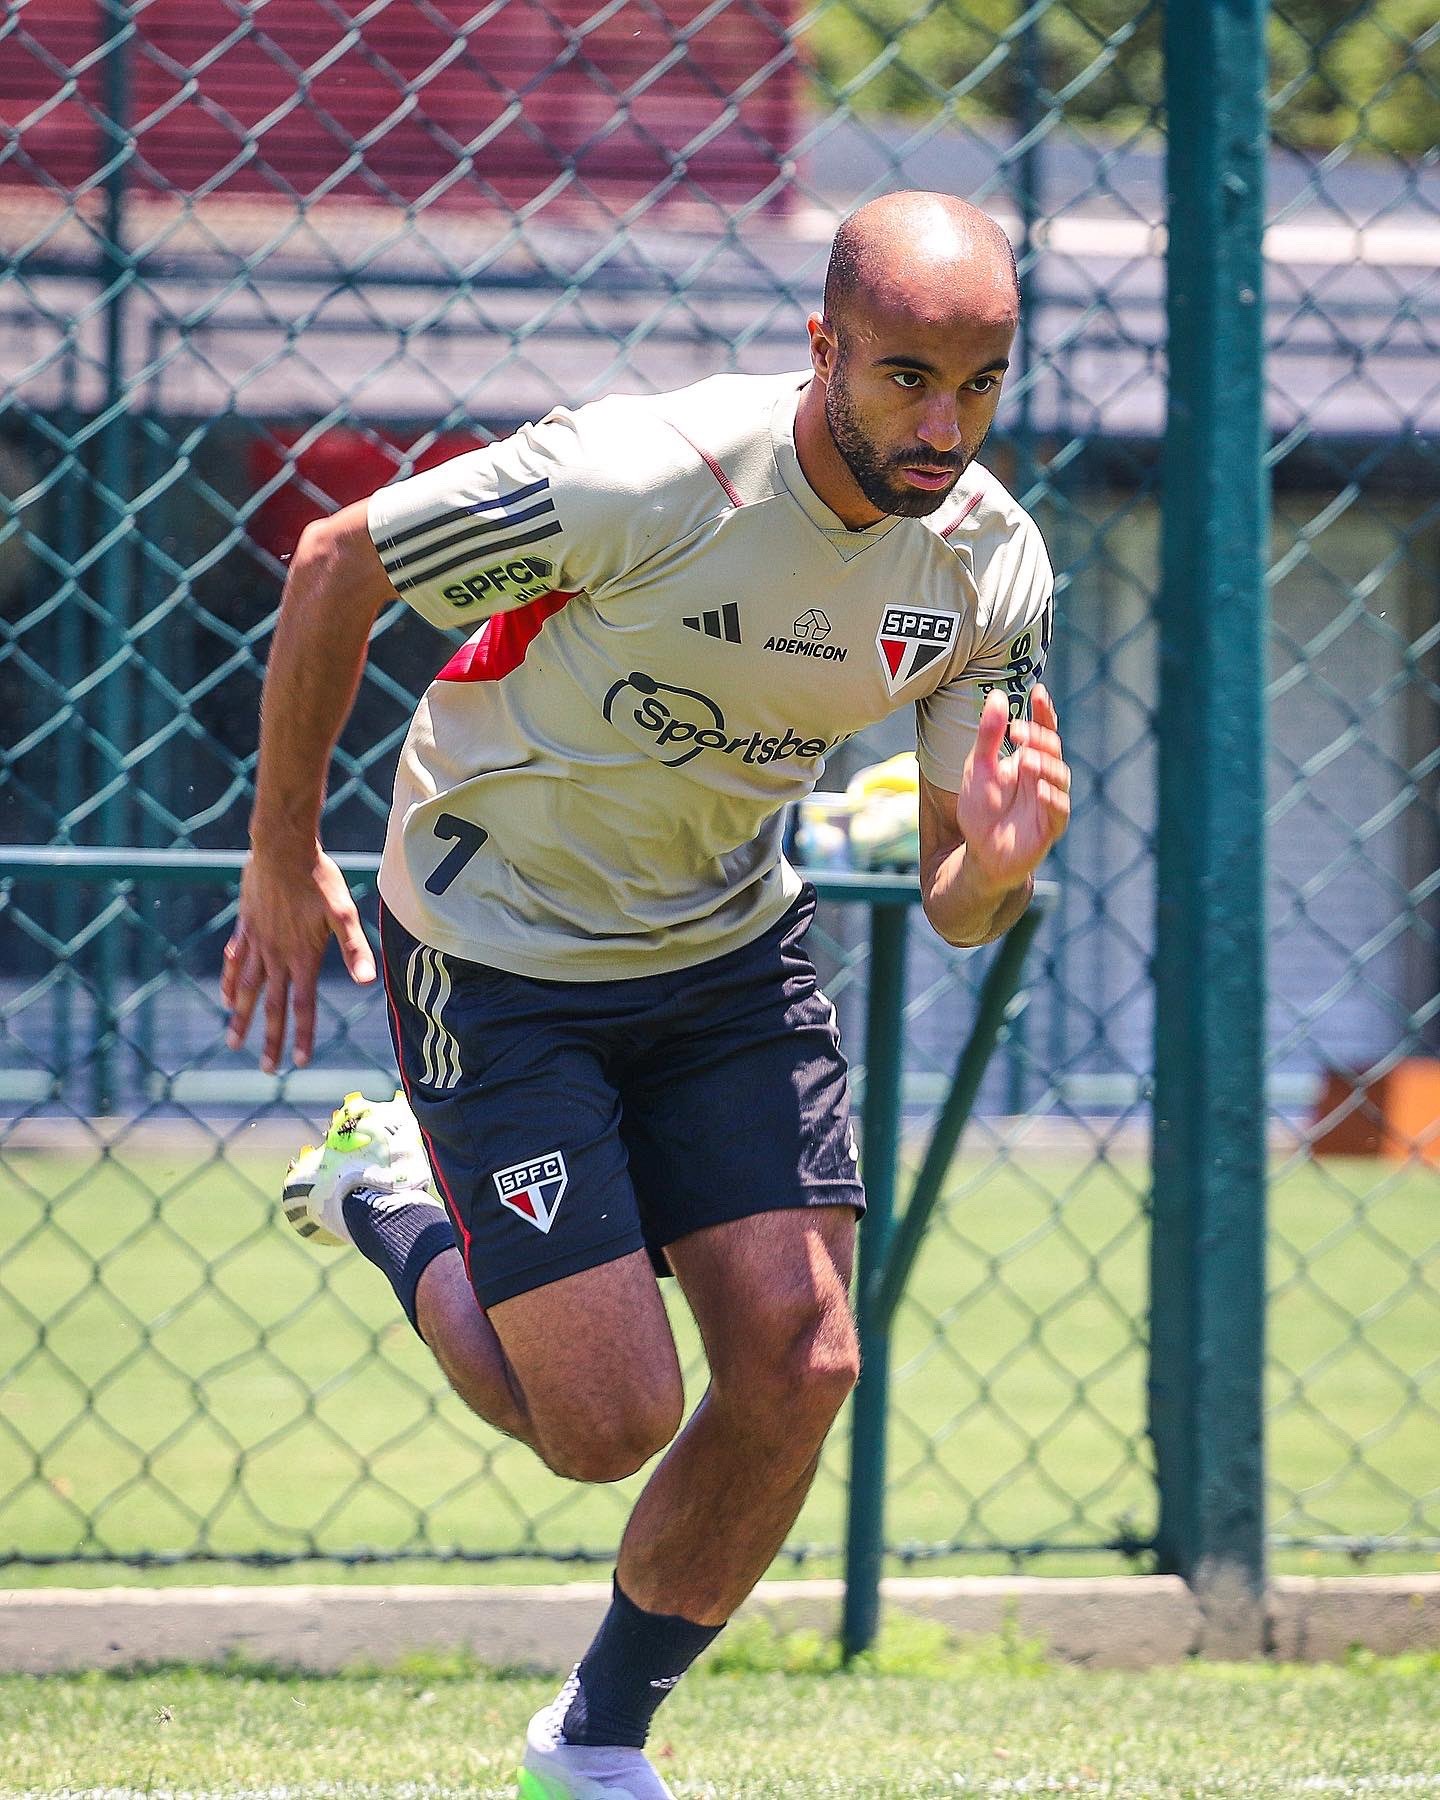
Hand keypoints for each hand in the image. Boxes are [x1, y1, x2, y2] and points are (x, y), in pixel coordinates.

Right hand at [221, 844, 375, 1074]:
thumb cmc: (318, 878)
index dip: (303, 1036)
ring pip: (245, 989)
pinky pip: (233, 962)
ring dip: (241, 1018)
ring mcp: (257, 943)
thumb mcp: (344, 912)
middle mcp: (276, 956)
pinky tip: (225, 997)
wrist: (281, 848)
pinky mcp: (245, 928)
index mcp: (302, 957)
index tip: (299, 1063)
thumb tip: (368, 981)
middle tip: (267, 1070)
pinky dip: (228, 982)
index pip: (303, 1006)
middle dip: (270, 1040)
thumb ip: (354, 948)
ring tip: (234, 1042)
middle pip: (272, 1006)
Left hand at [955, 684, 1070, 892]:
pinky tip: (1039, 791)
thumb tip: (997, 695)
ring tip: (1026, 760)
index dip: (1044, 712)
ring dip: (1045, 766)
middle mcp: (1043, 778)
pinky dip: (1052, 800)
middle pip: (1053, 750)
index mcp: (1028, 760)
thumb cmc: (982, 811)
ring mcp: (1049, 802)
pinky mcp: (1050, 828)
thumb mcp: (978, 769)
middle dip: (1040, 738)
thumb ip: (988, 735)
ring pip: (1060, 778)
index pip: (1042, 731)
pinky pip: (1060, 811)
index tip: (1038, 693)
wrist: (981, 855)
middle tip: (1018, 732)